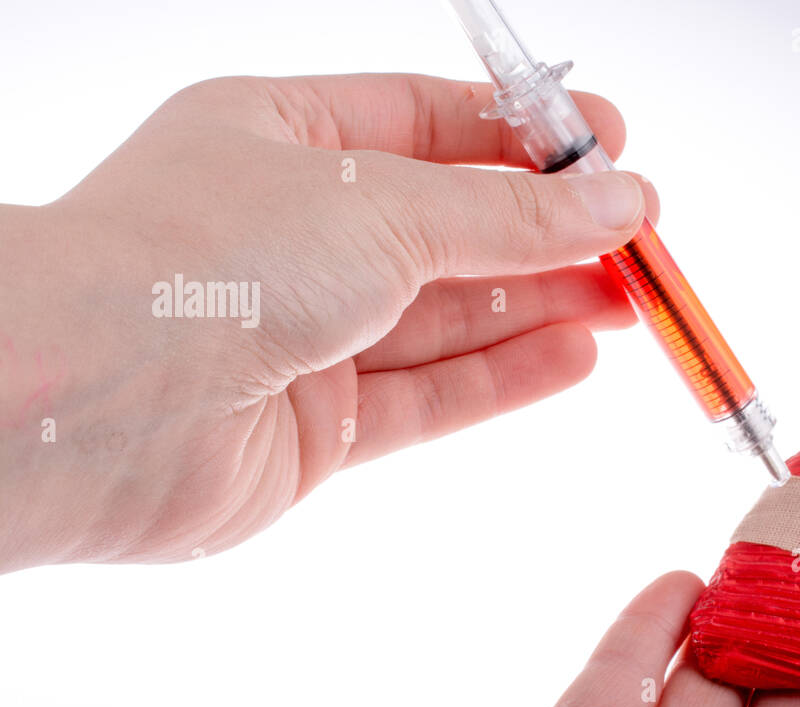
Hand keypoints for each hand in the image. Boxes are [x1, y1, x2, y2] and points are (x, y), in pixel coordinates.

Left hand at [0, 74, 655, 572]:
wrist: (91, 406)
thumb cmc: (201, 261)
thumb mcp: (382, 206)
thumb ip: (507, 215)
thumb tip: (616, 201)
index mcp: (283, 139)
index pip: (427, 123)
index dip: (525, 135)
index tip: (613, 143)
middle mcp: (292, 234)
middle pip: (451, 228)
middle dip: (551, 231)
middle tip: (644, 240)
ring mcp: (304, 334)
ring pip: (450, 316)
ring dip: (545, 304)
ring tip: (633, 301)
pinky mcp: (316, 426)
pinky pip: (431, 394)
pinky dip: (505, 376)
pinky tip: (575, 356)